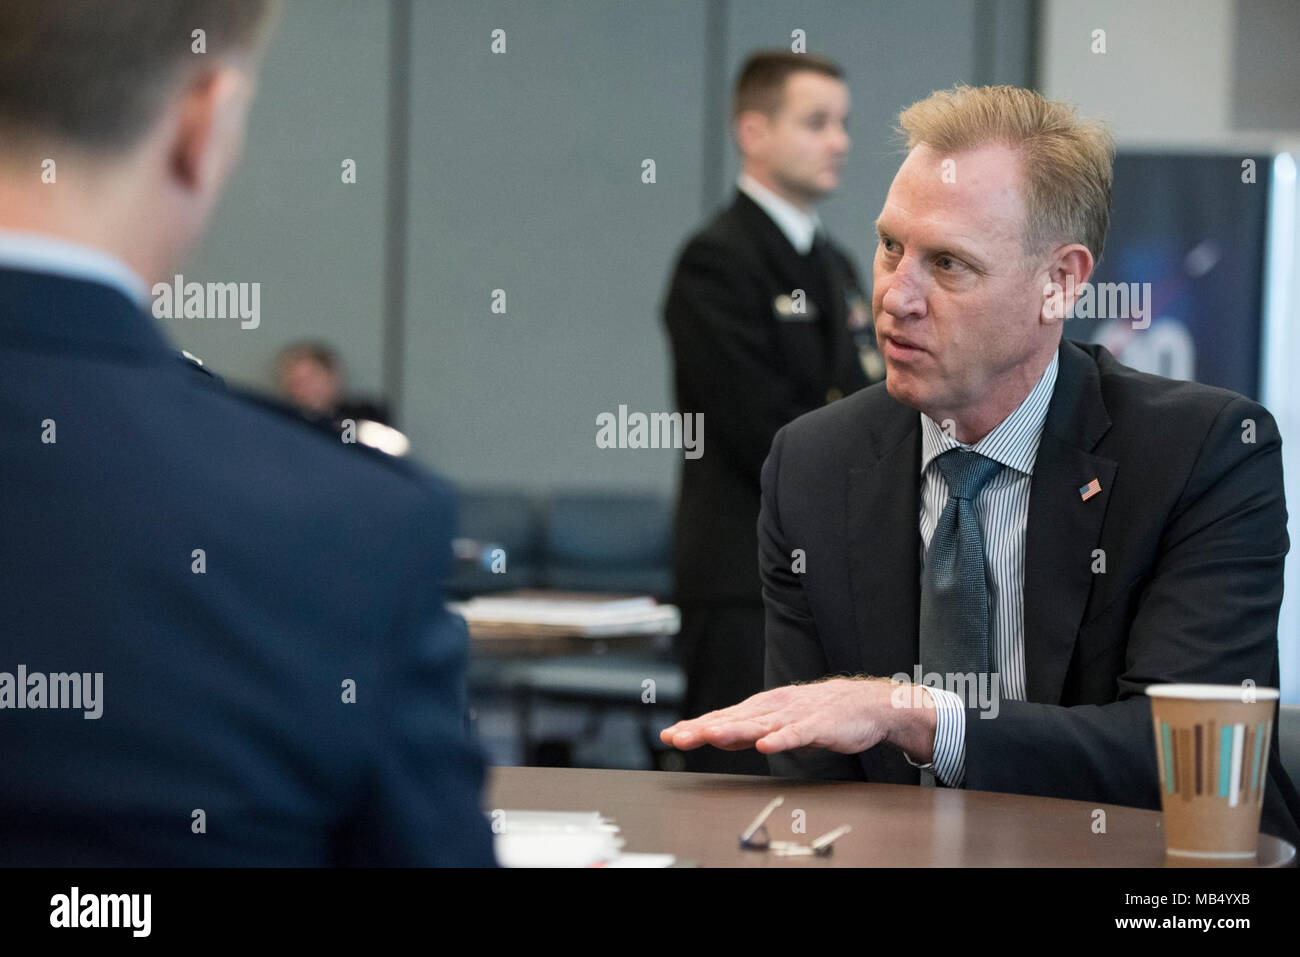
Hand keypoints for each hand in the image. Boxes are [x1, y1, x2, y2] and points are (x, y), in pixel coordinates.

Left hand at [659, 677, 935, 758]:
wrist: (863, 704)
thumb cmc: (818, 714)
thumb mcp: (776, 722)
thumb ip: (747, 730)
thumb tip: (715, 735)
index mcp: (761, 708)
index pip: (722, 717)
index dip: (695, 727)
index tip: (669, 736)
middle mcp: (772, 709)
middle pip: (733, 720)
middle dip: (703, 729)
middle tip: (677, 737)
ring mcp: (794, 716)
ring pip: (758, 726)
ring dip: (733, 731)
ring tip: (710, 737)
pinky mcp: (817, 726)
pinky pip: (796, 734)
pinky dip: (781, 740)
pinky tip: (765, 746)